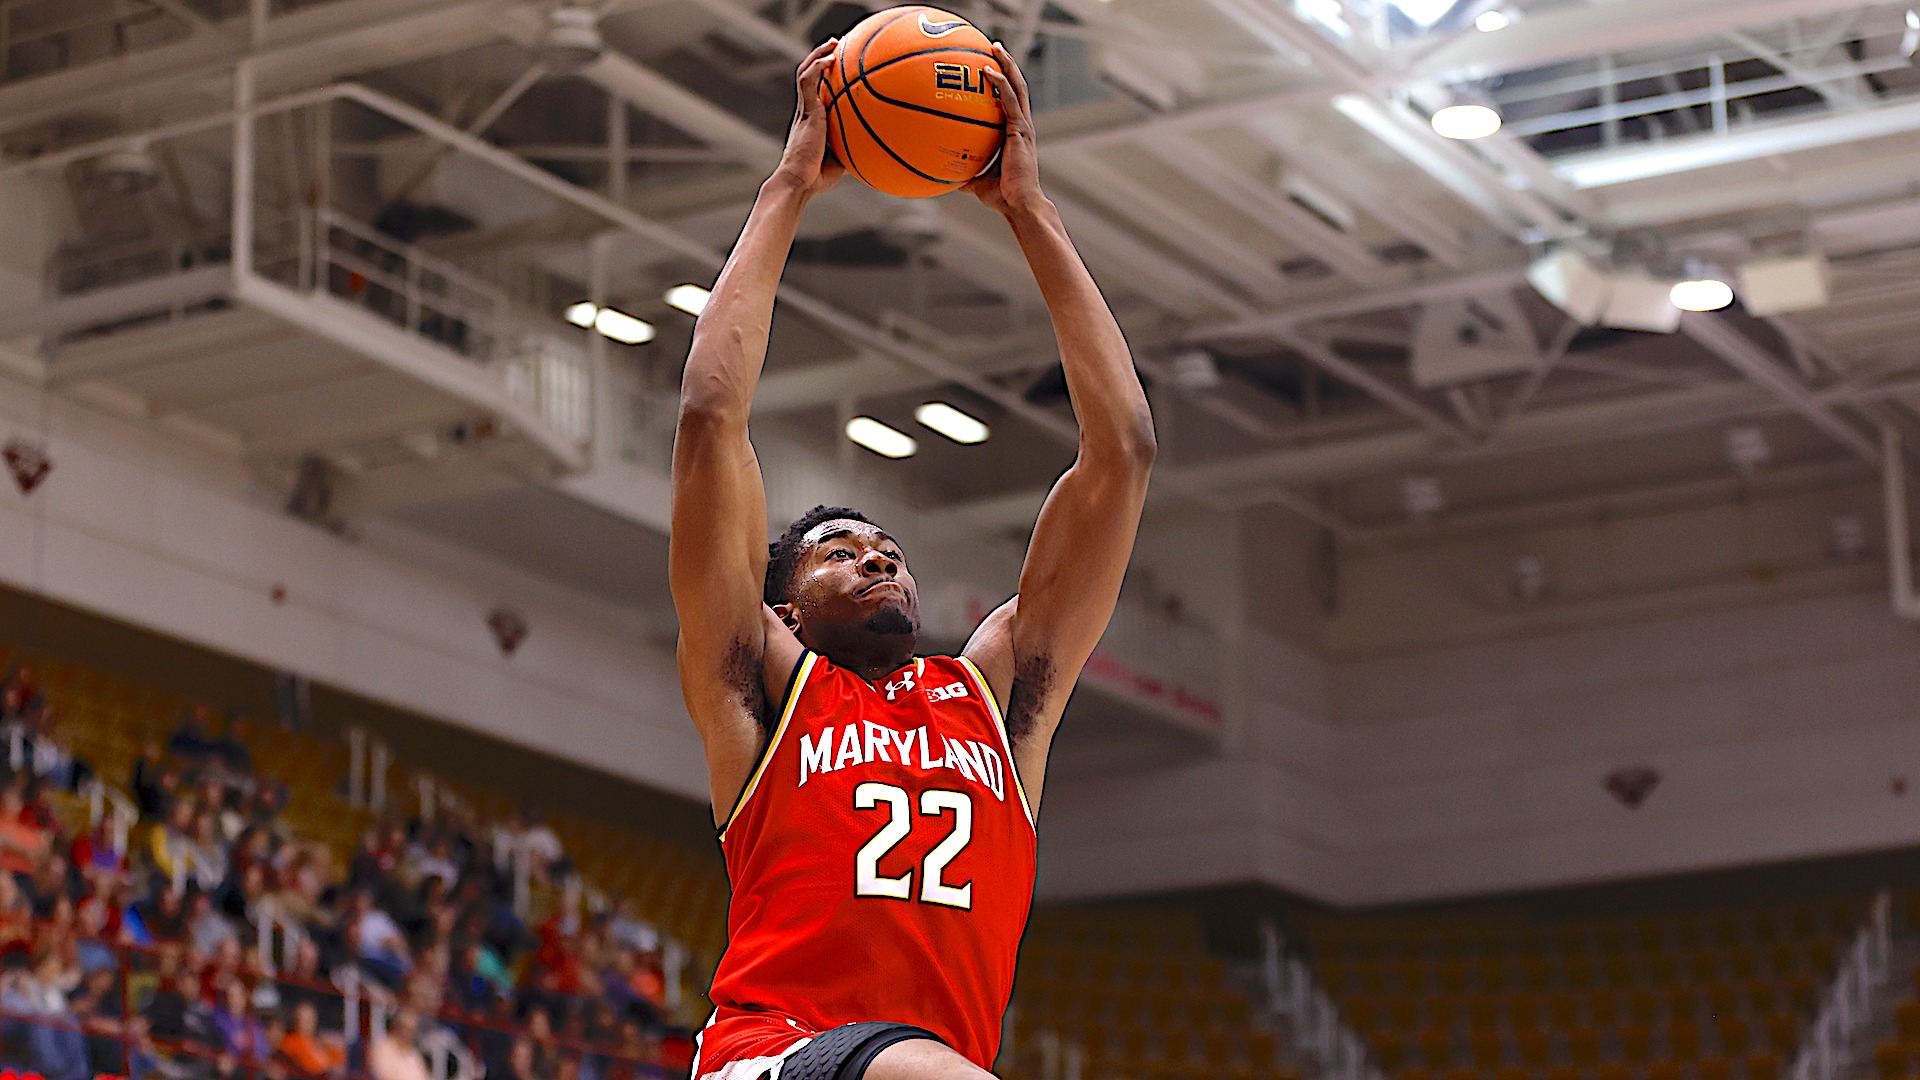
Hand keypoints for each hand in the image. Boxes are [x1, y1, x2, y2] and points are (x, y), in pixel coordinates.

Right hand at [770, 39, 844, 197]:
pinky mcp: (806, 112)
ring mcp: (805, 110)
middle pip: (810, 76)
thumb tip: (874, 148)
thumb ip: (852, 148)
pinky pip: (808, 82)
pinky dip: (817, 67)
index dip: (825, 77)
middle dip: (822, 57)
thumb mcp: (841, 160)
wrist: (799, 182)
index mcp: (813, 120)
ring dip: (818, 55)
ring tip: (834, 42)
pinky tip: (830, 60)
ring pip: (806, 73)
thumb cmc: (817, 178)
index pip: (817, 91)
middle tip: (838, 45)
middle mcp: (807, 111)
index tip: (840, 67)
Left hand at [965, 43, 1042, 215]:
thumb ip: (963, 174)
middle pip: (1016, 87)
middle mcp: (1021, 125)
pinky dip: (1000, 83)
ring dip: (1006, 65)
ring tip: (995, 47)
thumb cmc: (1002, 197)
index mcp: (1015, 133)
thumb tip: (942, 176)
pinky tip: (987, 71)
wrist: (1019, 204)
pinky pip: (1009, 100)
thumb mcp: (976, 182)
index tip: (990, 67)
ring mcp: (1023, 126)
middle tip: (994, 47)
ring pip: (1017, 87)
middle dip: (1007, 65)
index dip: (1004, 83)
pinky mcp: (1020, 130)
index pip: (1010, 102)